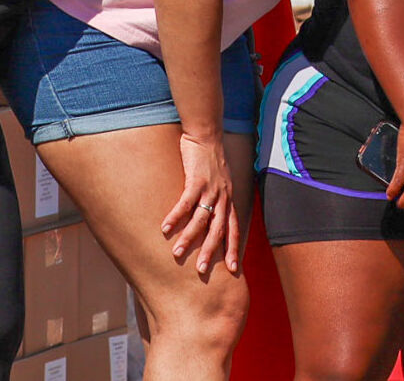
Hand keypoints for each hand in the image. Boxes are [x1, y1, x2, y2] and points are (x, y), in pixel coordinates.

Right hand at [161, 133, 240, 274]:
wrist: (207, 136)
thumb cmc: (210, 161)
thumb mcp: (220, 183)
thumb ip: (215, 200)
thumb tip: (207, 219)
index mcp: (228, 199)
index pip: (234, 228)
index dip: (234, 248)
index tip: (234, 269)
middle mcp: (223, 196)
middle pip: (219, 229)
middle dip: (211, 251)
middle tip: (202, 272)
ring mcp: (210, 188)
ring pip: (201, 218)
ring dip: (189, 237)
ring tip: (177, 254)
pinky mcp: (197, 179)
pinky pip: (186, 202)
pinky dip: (176, 216)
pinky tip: (165, 229)